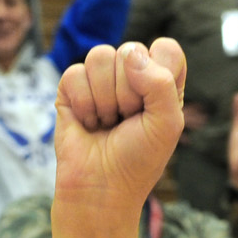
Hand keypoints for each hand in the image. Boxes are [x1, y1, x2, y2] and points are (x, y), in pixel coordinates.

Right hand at [53, 40, 187, 221]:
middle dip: (128, 93)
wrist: (101, 188)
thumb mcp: (167, 124)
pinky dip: (83, 104)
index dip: (159, 72)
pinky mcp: (71, 88)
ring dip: (104, 99)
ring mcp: (99, 80)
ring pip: (99, 56)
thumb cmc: (138, 160)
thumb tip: (130, 54)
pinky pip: (75, 73)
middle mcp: (131, 75)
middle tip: (126, 121)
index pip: (166, 48)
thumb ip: (162, 83)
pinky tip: (88, 123)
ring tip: (107, 122)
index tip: (153, 106)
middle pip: (130, 51)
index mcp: (160, 82)